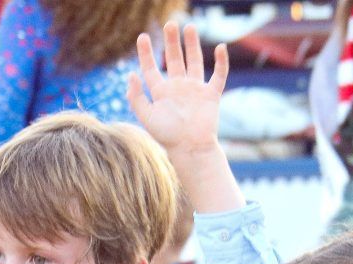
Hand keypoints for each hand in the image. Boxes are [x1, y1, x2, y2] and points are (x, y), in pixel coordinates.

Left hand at [128, 23, 228, 156]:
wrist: (190, 149)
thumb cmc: (167, 136)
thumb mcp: (146, 116)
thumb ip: (136, 97)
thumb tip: (131, 74)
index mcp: (161, 93)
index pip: (151, 69)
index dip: (146, 53)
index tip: (143, 37)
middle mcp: (178, 88)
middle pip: (174, 59)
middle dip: (171, 42)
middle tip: (170, 24)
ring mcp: (195, 90)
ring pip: (194, 61)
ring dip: (192, 45)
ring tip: (189, 27)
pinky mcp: (211, 95)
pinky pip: (218, 75)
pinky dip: (221, 62)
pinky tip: (220, 48)